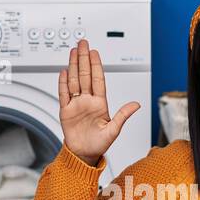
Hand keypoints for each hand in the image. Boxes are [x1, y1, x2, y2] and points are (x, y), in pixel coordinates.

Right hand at [57, 39, 140, 165]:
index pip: (98, 80)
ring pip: (74, 81)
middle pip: (84, 75)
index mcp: (100, 104)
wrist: (83, 154)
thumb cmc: (99, 144)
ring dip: (73, 66)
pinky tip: (64, 71)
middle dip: (84, 59)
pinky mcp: (66, 111)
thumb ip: (123, 115)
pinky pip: (63, 94)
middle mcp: (88, 101)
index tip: (95, 53)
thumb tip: (136, 105)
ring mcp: (76, 104)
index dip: (96, 66)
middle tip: (83, 44)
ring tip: (73, 52)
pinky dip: (63, 83)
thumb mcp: (114, 130)